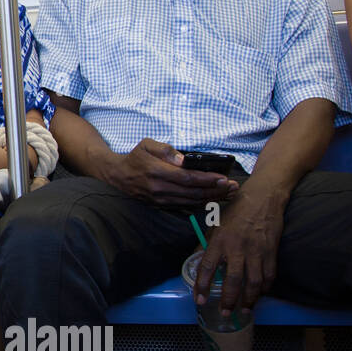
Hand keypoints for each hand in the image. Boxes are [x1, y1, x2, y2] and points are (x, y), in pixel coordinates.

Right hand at [104, 138, 237, 206]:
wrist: (118, 176)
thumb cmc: (135, 157)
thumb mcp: (147, 144)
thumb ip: (165, 150)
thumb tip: (184, 160)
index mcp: (156, 171)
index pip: (187, 178)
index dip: (207, 180)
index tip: (223, 178)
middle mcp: (159, 189)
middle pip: (193, 193)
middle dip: (216, 191)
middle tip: (234, 187)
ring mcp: (160, 200)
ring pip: (191, 202)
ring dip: (212, 198)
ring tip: (229, 193)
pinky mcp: (161, 205)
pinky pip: (185, 206)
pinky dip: (201, 203)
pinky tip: (213, 198)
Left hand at [191, 186, 285, 314]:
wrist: (262, 198)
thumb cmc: (235, 211)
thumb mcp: (214, 225)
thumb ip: (207, 244)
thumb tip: (196, 261)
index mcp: (219, 241)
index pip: (206, 268)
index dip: (201, 286)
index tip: (199, 300)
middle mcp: (237, 248)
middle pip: (232, 280)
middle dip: (228, 300)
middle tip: (225, 313)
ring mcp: (256, 251)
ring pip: (253, 282)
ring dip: (249, 300)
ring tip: (244, 311)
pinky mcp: (271, 251)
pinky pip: (269, 276)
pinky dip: (264, 289)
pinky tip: (259, 295)